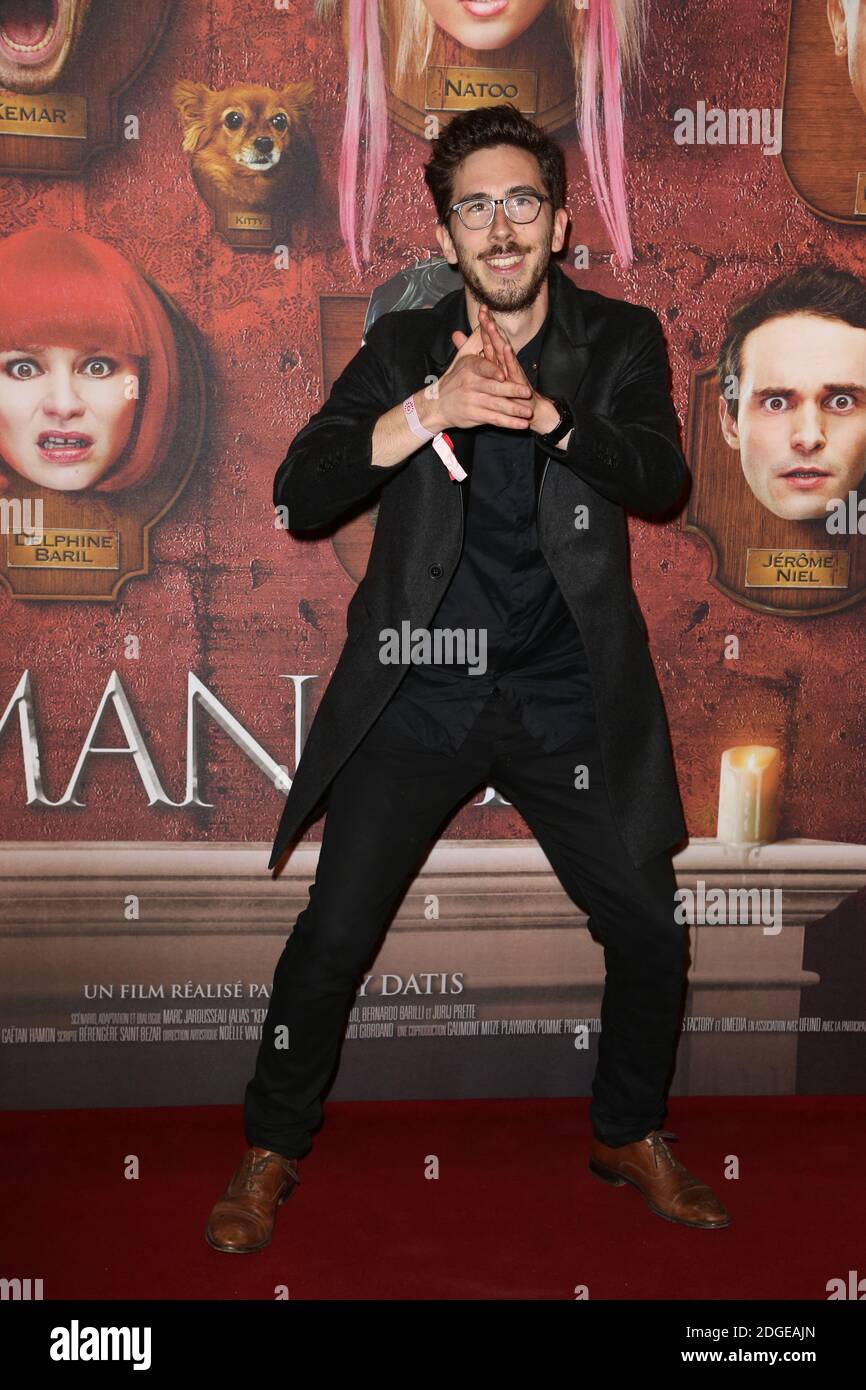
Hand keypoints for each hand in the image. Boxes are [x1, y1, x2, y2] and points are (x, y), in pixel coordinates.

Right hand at [417, 318, 534, 433]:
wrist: (437, 405)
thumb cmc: (454, 379)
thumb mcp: (461, 358)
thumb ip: (473, 342)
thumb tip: (481, 323)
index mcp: (470, 368)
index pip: (483, 367)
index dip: (493, 371)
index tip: (503, 374)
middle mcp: (471, 386)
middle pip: (494, 388)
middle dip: (511, 391)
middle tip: (526, 392)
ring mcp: (474, 402)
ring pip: (497, 406)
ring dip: (514, 410)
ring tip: (528, 412)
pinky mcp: (476, 416)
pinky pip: (495, 420)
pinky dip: (509, 423)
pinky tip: (521, 425)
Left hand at [476, 303, 559, 434]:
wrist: (528, 411)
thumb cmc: (508, 394)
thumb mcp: (489, 375)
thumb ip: (473, 357)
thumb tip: (459, 339)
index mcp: (498, 361)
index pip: (490, 339)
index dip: (485, 324)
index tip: (481, 309)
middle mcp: (506, 363)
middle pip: (497, 341)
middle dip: (490, 325)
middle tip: (484, 310)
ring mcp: (512, 371)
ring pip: (504, 352)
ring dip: (498, 338)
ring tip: (491, 325)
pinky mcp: (518, 381)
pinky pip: (513, 369)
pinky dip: (510, 358)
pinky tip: (506, 348)